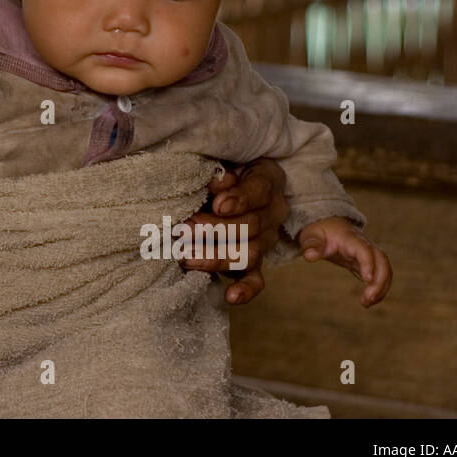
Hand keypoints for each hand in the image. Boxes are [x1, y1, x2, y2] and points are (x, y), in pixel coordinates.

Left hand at [180, 158, 289, 305]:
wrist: (226, 184)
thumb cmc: (222, 167)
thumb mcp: (224, 160)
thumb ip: (221, 171)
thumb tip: (216, 182)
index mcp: (267, 181)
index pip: (259, 191)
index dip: (239, 198)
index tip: (216, 202)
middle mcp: (272, 213)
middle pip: (251, 226)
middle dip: (214, 229)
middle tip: (184, 229)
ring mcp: (265, 240)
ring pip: (248, 253)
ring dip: (216, 257)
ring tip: (186, 257)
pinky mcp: (254, 262)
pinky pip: (256, 279)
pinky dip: (245, 290)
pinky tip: (230, 297)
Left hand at [297, 217, 392, 306]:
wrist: (328, 226)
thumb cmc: (319, 232)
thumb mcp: (311, 236)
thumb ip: (311, 245)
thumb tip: (309, 256)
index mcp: (350, 238)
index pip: (364, 250)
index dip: (368, 264)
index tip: (367, 280)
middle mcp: (365, 245)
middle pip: (381, 260)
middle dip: (380, 280)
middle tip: (368, 298)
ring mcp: (369, 254)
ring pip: (385, 269)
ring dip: (381, 287)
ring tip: (367, 303)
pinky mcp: (369, 264)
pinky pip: (380, 275)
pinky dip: (378, 289)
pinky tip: (368, 302)